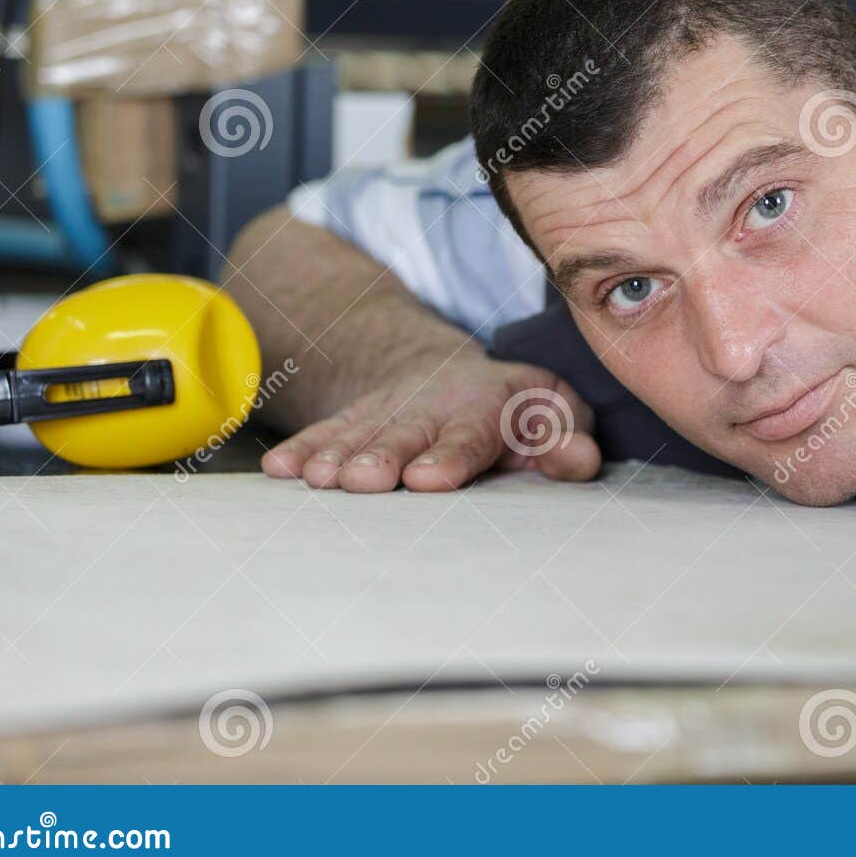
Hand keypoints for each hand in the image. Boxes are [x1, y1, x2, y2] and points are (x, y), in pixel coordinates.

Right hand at [261, 356, 601, 491]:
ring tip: (315, 479)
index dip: (449, 456)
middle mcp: (432, 406)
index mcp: (487, 404)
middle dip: (382, 456)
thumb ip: (569, 439)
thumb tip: (574, 457)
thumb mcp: (555, 413)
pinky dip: (303, 451)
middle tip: (362, 480)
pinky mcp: (356, 424)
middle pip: (405, 434)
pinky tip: (281, 470)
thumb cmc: (519, 411)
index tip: (425, 479)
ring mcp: (389, 413)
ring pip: (359, 434)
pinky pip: (326, 434)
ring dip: (336, 457)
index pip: (469, 434)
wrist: (453, 375)